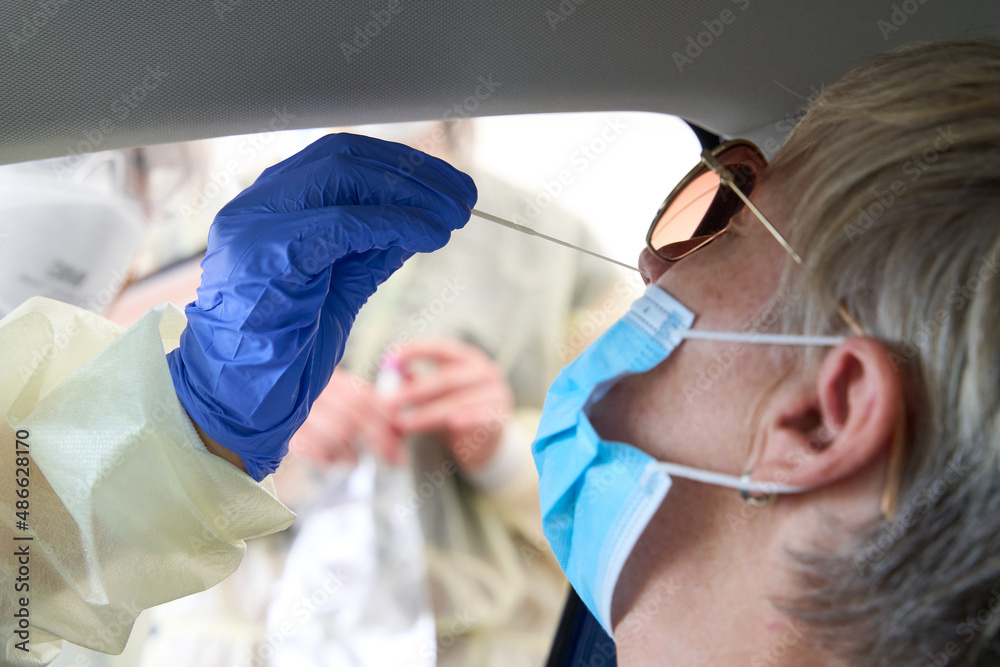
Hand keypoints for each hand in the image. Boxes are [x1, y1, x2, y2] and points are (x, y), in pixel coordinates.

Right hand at [167, 133, 476, 480]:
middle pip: (345, 156)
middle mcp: (258, 205)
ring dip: (412, 193)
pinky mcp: (268, 254)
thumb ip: (375, 245)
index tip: (449, 184)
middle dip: (414, 172)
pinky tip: (430, 236)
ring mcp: (256, 224)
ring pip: (344, 177)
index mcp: (271, 206)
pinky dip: (395, 223)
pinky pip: (343, 223)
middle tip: (463, 196)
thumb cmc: (283, 349)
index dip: (402, 164)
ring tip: (455, 214)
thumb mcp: (341, 283)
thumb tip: (426, 215)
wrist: (237, 399)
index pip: (341, 158)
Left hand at [388, 339, 512, 472]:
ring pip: (458, 401)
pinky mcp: (500, 414)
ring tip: (403, 424)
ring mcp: (495, 392)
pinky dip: (466, 418)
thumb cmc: (455, 408)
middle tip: (389, 402)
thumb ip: (416, 381)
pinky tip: (451, 424)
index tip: (390, 358)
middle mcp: (484, 371)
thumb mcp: (437, 393)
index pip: (440, 347)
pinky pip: (480, 416)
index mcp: (467, 358)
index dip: (415, 350)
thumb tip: (389, 372)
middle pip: (446, 378)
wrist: (485, 439)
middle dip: (414, 390)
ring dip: (427, 413)